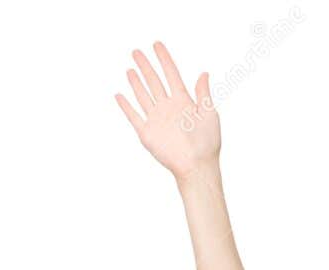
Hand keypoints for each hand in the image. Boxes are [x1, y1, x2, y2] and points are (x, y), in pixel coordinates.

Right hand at [115, 42, 220, 181]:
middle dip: (146, 66)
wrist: (196, 167)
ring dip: (136, 83)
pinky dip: (126, 106)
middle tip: (136, 51)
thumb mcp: (209, 114)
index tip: (157, 44)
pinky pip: (133, 117)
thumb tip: (204, 73)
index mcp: (183, 101)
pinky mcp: (147, 133)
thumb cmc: (207, 143)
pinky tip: (119, 95)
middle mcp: (168, 108)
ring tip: (130, 69)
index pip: (171, 74)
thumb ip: (203, 93)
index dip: (164, 59)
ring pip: (143, 96)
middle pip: (154, 81)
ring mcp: (156, 120)